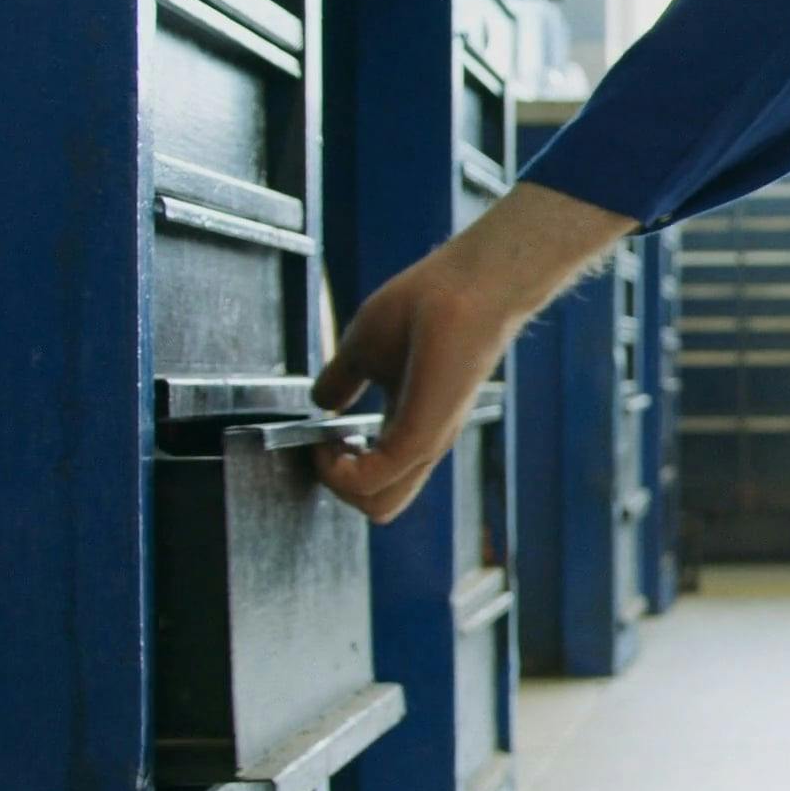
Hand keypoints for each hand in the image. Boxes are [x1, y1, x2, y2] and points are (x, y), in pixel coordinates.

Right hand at [312, 180, 637, 521]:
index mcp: (411, 426)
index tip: (323, 435)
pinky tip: (334, 434)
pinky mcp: (423, 432)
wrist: (469, 283)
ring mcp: (426, 440)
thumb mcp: (364, 347)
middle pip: (378, 507)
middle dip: (336, 486)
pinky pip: (373, 480)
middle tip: (326, 444)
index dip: (339, 469)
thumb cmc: (425, 304)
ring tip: (331, 441)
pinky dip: (339, 470)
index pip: (377, 481)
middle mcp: (423, 442)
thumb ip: (342, 378)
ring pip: (378, 506)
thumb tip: (320, 401)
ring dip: (336, 482)